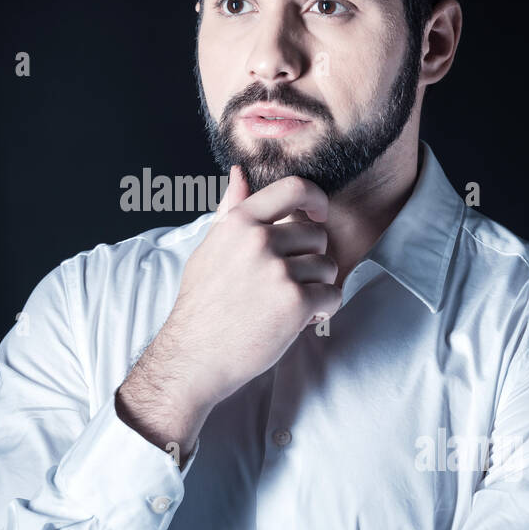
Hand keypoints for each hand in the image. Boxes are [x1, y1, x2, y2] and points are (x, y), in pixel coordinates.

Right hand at [150, 165, 342, 409]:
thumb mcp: (209, 248)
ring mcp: (278, 271)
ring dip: (317, 287)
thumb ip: (230, 210)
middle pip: (317, 235)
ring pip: (327, 266)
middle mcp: (259, 241)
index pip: (293, 188)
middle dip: (310, 260)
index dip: (315, 199)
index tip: (318, 214)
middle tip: (289, 284)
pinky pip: (333, 294)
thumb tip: (240, 173)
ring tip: (289, 304)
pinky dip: (323, 310)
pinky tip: (299, 320)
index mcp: (239, 223)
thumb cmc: (202, 304)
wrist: (195, 356)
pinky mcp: (295, 302)